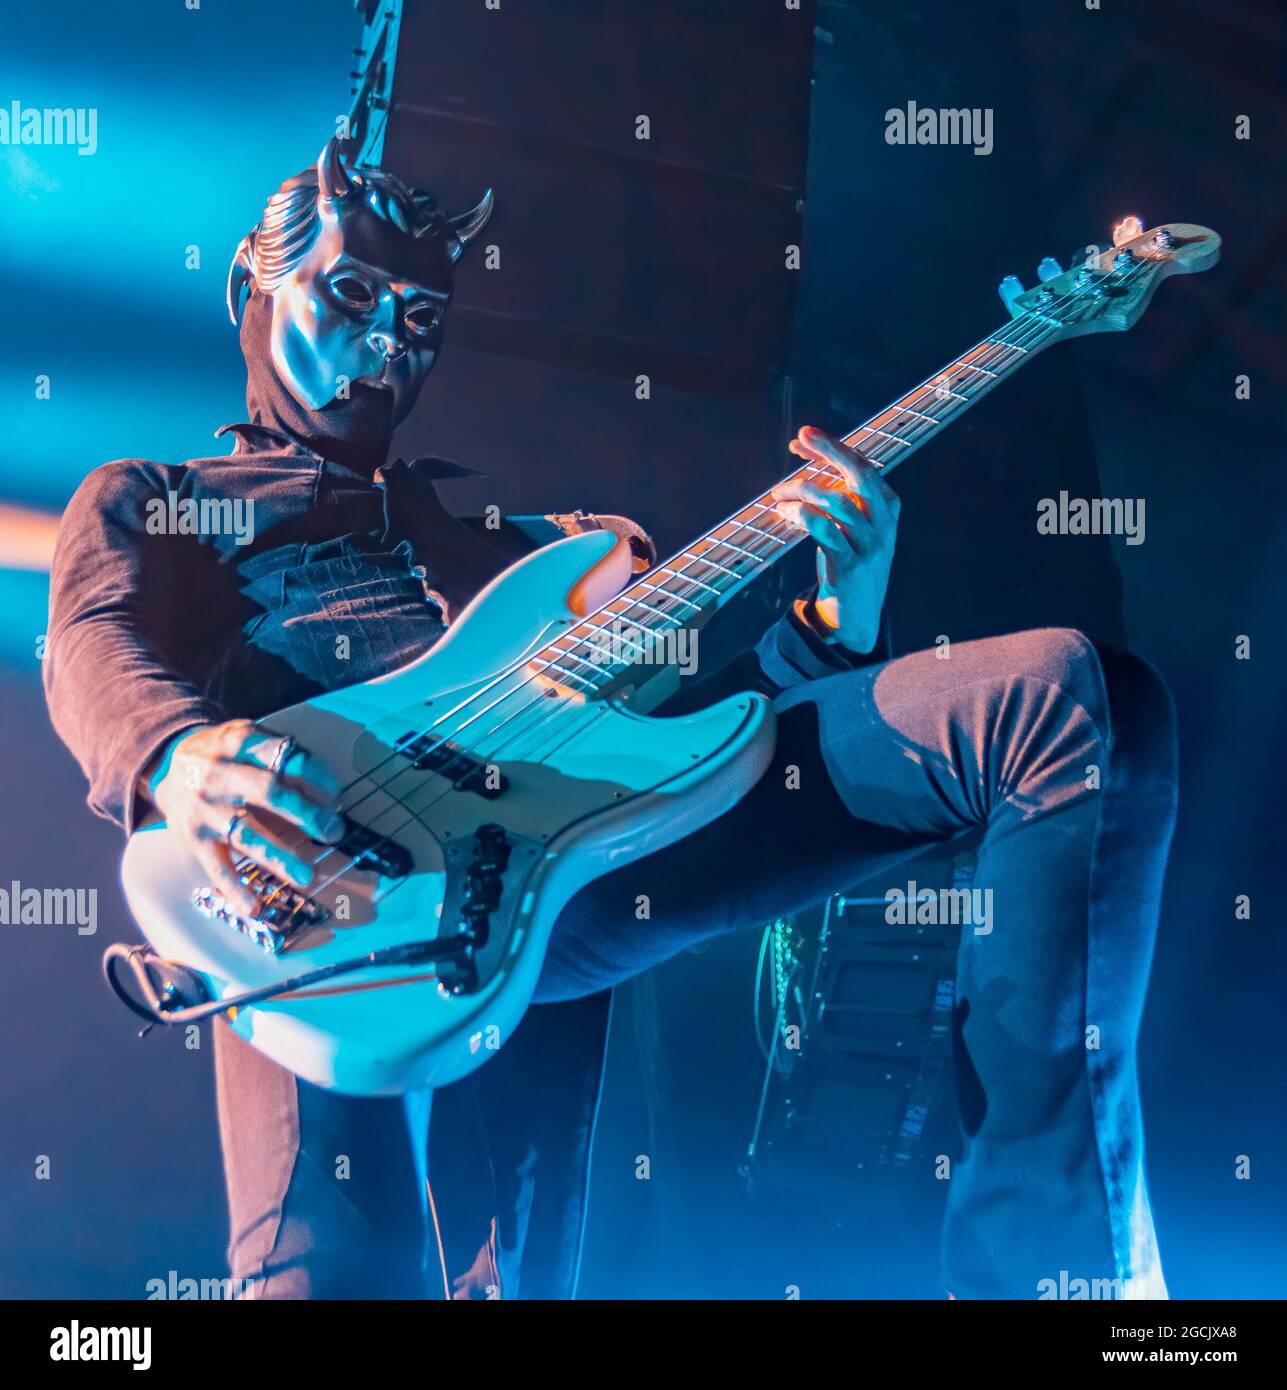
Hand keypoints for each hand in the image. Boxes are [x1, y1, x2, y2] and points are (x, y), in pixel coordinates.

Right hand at [142, 720, 344, 916]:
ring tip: (307, 876)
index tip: (336, 792)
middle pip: (268, 794)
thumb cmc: (220, 753)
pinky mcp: (194, 839)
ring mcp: (205, 810)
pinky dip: (234, 889)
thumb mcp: (243, 736)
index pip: (281, 757)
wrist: (163, 766)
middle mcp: (219, 776)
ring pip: (245, 835)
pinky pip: (216, 867)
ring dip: (278, 857)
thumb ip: (277, 752)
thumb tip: (322, 786)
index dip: (313, 773)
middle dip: (305, 814)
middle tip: (334, 831)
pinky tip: (254, 907)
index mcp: (237, 744)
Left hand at [771, 425, 899, 654]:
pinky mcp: (851, 565)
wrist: (856, 618)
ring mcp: (870, 545)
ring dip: (802, 490)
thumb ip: (834, 494)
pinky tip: (784, 513)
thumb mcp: (851, 527)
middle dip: (831, 451)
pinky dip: (800, 514)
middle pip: (860, 475)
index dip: (832, 448)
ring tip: (778, 493)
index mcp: (888, 508)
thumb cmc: (848, 563)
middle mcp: (884, 524)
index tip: (803, 437)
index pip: (863, 466)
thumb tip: (803, 451)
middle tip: (802, 438)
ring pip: (837, 501)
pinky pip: (823, 528)